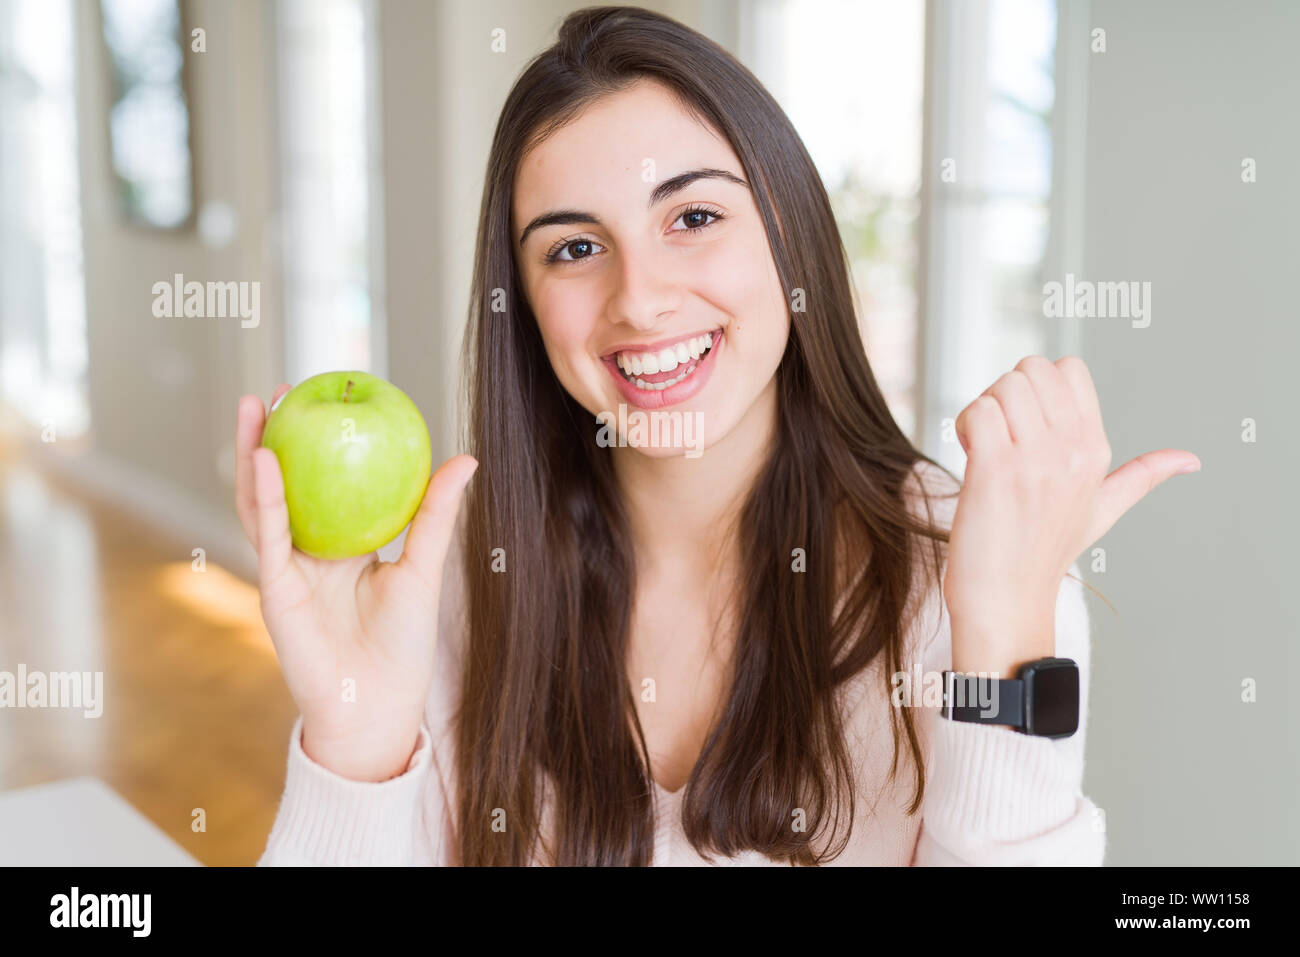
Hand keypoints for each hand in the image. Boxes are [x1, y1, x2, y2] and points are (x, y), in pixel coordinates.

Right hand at [235, 385, 476, 780]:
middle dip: (277, 436)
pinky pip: (268, 535)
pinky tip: (262, 460)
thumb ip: (435, 515)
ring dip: (255, 451)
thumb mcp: (425, 569)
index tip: (329, 398)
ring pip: (263, 500)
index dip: (322, 444)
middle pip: (286, 484)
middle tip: (282, 389)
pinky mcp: (274, 588)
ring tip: (257, 406)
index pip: (327, 484)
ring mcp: (288, 569)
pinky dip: (263, 497)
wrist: (379, 705)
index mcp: (345, 546)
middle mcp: (310, 552)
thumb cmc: (405, 645)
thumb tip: (466, 459)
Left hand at [944, 356, 1198, 677]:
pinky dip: (964, 426)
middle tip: (997, 436)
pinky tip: (968, 457)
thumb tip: (1190, 461)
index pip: (1068, 369)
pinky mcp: (997, 470)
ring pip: (1002, 385)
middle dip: (1004, 394)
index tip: (1023, 426)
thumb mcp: (1103, 510)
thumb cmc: (1043, 554)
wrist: (1007, 601)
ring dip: (981, 410)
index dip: (1035, 387)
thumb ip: (1142, 477)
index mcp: (1096, 451)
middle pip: (1031, 369)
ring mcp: (1036, 460)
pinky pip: (979, 412)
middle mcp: (1072, 451)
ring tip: (982, 449)